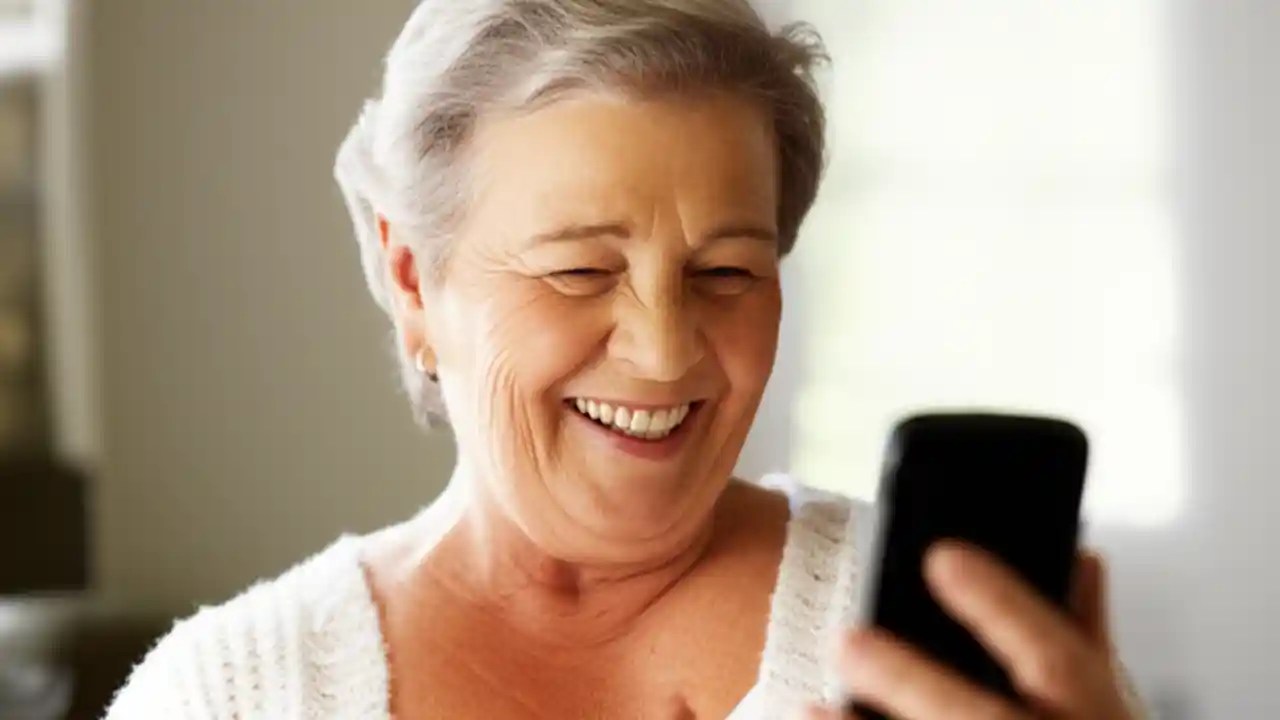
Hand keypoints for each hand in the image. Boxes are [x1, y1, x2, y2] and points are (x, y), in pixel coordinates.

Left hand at [798, 542, 1135, 718]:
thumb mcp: (1106, 701)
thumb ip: (1083, 633)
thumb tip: (1078, 556)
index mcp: (1097, 716)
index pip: (1055, 656)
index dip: (1000, 605)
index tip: (941, 556)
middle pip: (982, 719)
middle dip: (913, 682)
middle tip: (847, 641)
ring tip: (812, 708)